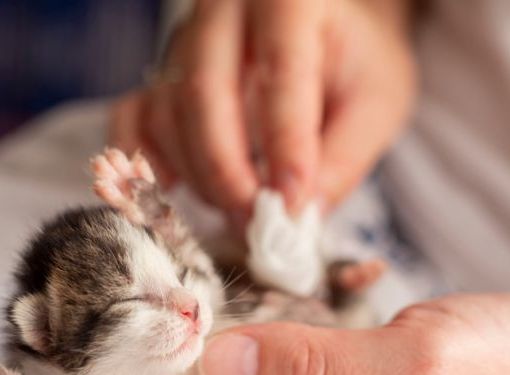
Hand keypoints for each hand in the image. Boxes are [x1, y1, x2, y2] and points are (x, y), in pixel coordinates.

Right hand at [110, 0, 415, 224]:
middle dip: (227, 170)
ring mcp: (184, 39)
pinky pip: (133, 118)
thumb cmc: (354, 60)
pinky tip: (174, 190)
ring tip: (239, 207)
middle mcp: (224, 9)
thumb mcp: (376, 101)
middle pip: (204, 91)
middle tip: (255, 218)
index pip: (280, 71)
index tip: (292, 204)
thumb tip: (300, 217)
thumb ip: (344, 157)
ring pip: (166, 111)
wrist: (325, 32)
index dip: (284, 145)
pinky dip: (146, 162)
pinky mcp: (162, 73)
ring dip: (197, 175)